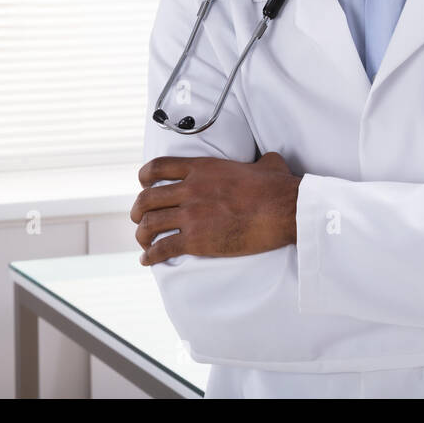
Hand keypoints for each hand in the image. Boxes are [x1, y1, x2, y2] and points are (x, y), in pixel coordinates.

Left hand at [129, 152, 300, 265]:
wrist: (285, 210)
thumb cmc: (279, 188)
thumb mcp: (266, 165)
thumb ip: (259, 162)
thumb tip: (268, 161)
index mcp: (202, 168)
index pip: (158, 167)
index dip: (145, 178)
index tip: (144, 186)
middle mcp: (190, 189)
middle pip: (147, 198)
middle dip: (138, 210)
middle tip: (139, 218)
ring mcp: (191, 214)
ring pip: (150, 224)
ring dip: (142, 235)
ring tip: (144, 243)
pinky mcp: (196, 240)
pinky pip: (162, 248)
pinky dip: (151, 256)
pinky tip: (148, 261)